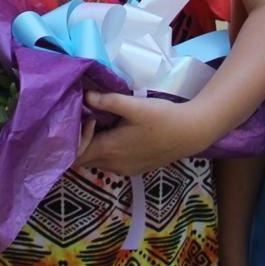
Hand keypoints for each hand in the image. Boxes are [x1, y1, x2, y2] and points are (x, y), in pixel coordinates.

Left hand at [74, 91, 205, 175]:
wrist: (191, 133)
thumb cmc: (162, 117)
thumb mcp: (134, 105)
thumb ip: (108, 100)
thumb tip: (86, 95)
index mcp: (109, 150)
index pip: (74, 154)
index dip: (73, 137)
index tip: (86, 117)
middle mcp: (113, 165)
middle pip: (83, 159)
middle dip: (81, 141)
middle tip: (90, 118)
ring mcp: (124, 170)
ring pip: (96, 162)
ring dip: (94, 146)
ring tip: (103, 123)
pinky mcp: (134, 169)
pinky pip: (110, 163)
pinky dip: (106, 151)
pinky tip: (117, 133)